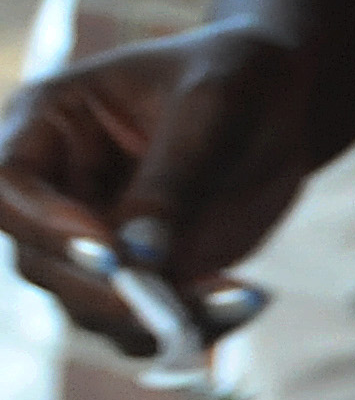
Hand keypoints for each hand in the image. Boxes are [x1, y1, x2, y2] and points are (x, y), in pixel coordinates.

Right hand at [0, 28, 317, 353]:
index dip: (43, 225)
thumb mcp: (214, 101)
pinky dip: (185, 326)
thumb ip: (175, 172)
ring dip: (151, 318)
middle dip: (104, 291)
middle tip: (172, 306)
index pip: (6, 184)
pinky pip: (141, 319)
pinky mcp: (134, 272)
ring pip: (86, 303)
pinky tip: (241, 305)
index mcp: (46, 121)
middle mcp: (52, 189)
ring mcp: (89, 238)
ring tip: (233, 301)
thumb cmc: (237, 73)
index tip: (110, 252)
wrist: (282, 96)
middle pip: (40, 261)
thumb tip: (138, 258)